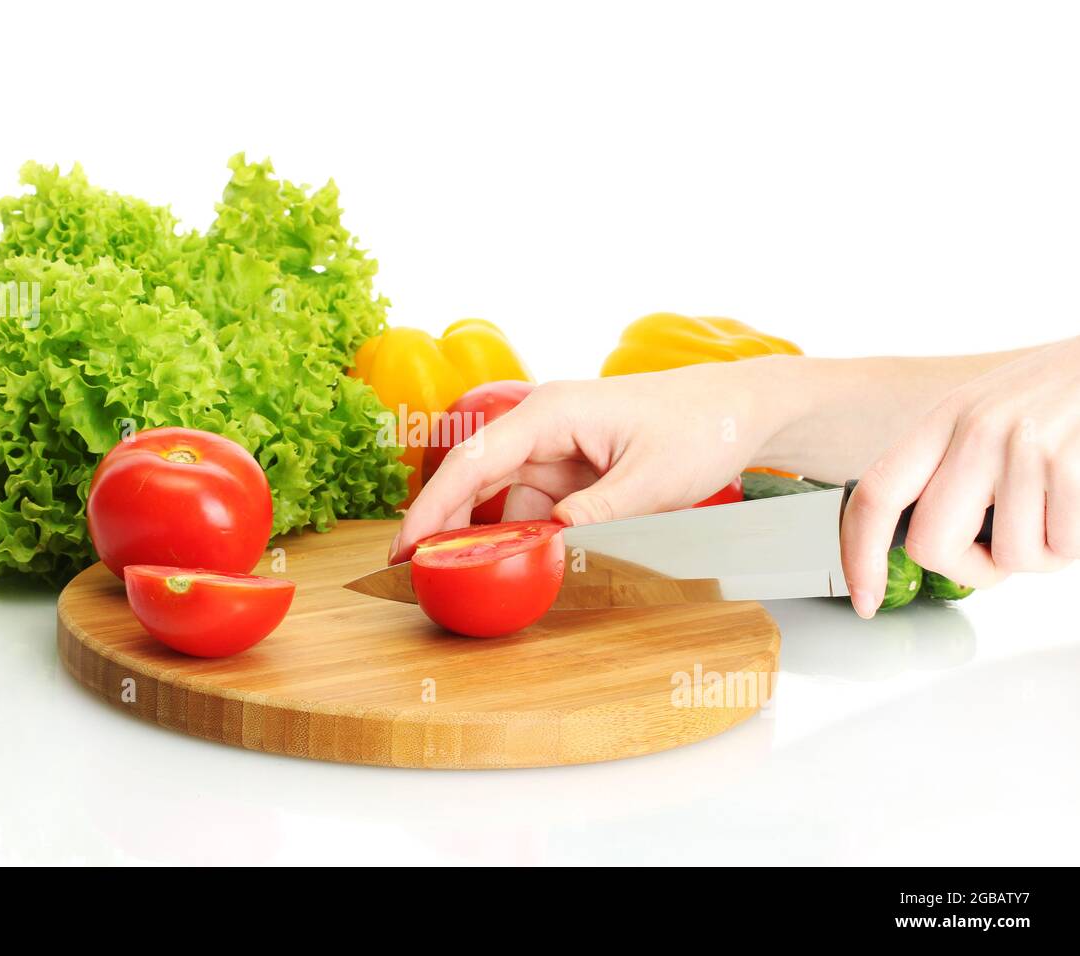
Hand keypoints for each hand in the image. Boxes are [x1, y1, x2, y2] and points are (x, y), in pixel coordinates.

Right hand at [389, 363, 776, 562]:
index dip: (434, 504)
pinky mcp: (573, 468)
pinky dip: (522, 537)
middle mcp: (544, 426)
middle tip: (414, 573)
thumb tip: (550, 540)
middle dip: (443, 523)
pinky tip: (518, 566)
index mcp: (553, 412)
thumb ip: (600, 511)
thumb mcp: (655, 478)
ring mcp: (557, 446)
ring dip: (486, 536)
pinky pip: (533, 505)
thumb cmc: (702, 426)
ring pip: (502, 496)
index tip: (406, 545)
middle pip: (475, 476)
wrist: (740, 409)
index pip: (475, 459)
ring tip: (463, 579)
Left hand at [841, 337, 1079, 616]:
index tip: (865, 598)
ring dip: (1041, 555)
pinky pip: (1062, 546)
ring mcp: (1023, 447)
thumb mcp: (989, 415)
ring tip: (1059, 513)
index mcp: (944, 420)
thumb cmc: (1063, 396)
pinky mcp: (1069, 465)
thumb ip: (951, 470)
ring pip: (1010, 557)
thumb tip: (924, 541)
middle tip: (999, 557)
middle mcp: (975, 431)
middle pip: (931, 544)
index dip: (858, 556)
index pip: (875, 495)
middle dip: (969, 570)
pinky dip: (1074, 543)